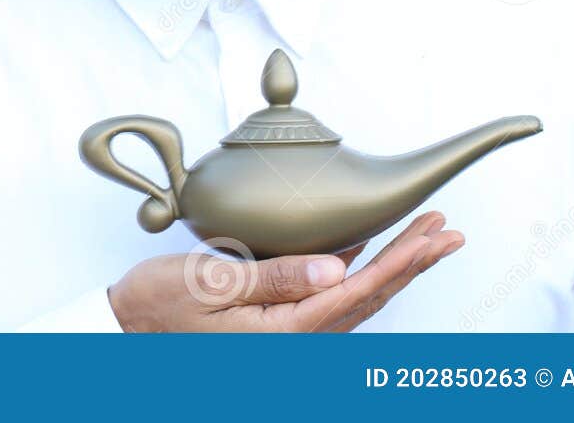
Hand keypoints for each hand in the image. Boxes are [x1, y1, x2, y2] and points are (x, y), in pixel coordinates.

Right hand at [107, 211, 462, 331]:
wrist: (125, 332)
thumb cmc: (159, 305)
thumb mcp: (211, 281)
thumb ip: (276, 275)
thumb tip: (337, 267)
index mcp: (284, 332)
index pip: (358, 291)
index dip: (402, 262)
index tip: (433, 236)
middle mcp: (295, 341)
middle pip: (370, 297)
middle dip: (413, 262)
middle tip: (448, 232)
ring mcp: (289, 338)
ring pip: (358, 300)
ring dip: (395, 268)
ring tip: (426, 239)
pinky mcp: (278, 328)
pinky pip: (334, 302)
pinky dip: (363, 275)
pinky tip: (374, 254)